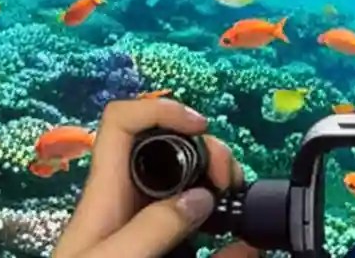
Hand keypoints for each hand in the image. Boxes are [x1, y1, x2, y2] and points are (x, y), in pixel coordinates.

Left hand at [53, 99, 256, 257]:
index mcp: (106, 194)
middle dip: (207, 151)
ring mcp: (148, 233)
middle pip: (169, 151)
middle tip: (228, 178)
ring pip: (190, 191)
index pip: (123, 123)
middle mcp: (129, 205)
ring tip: (240, 204)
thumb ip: (151, 229)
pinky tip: (248, 246)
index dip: (161, 110)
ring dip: (221, 188)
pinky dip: (231, 240)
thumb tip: (201, 198)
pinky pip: (204, 241)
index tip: (198, 127)